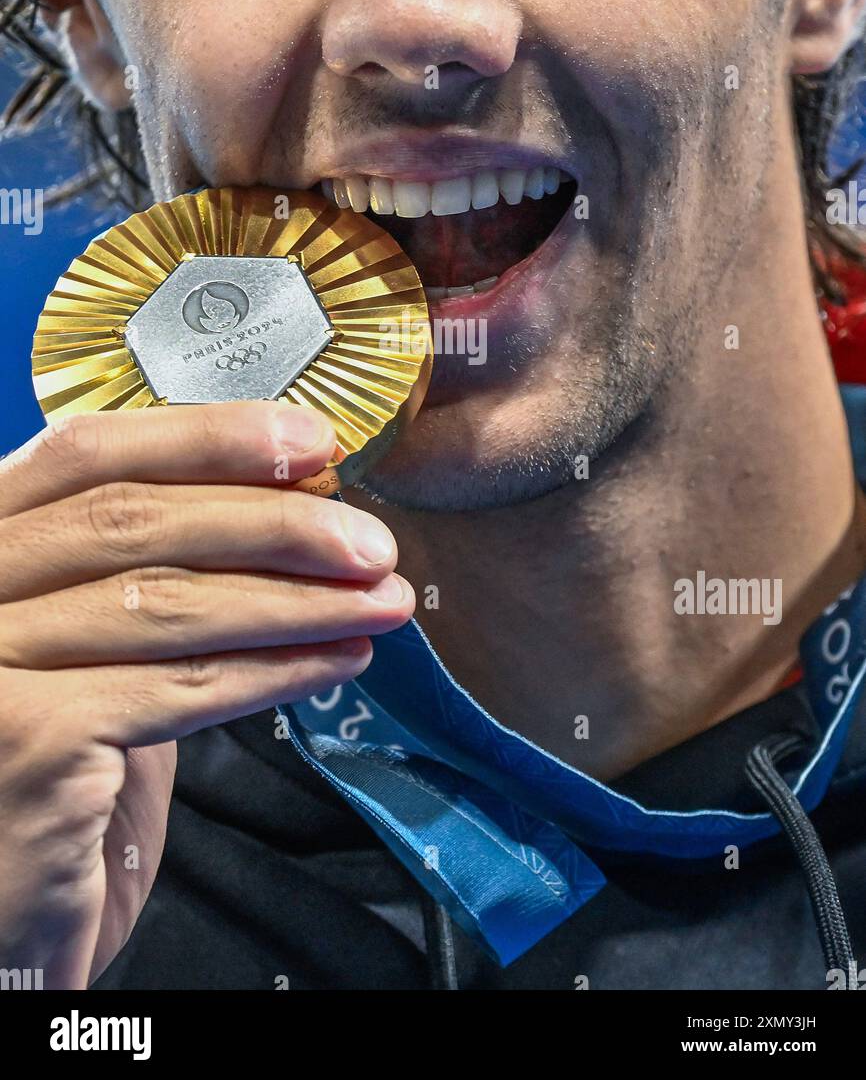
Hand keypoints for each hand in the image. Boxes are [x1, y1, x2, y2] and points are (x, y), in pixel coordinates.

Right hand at [0, 400, 411, 987]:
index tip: (310, 441)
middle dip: (273, 523)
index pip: (85, 454)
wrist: (0, 928)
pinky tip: (337, 659)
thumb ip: (149, 575)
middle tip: (370, 542)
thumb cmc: (52, 781)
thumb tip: (290, 510)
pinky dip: (275, 669)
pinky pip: (181, 687)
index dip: (206, 437)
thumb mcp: (90, 651)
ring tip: (379, 599)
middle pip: (131, 520)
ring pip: (166, 601)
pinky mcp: (23, 738)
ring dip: (295, 598)